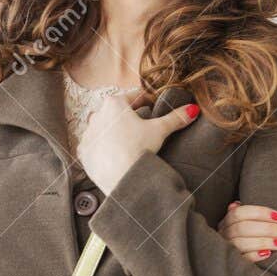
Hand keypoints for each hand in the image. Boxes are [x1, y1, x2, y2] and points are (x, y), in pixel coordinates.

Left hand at [77, 93, 199, 193]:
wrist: (122, 178)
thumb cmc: (139, 148)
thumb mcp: (159, 131)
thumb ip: (175, 118)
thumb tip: (193, 109)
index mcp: (114, 103)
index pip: (135, 97)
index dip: (148, 101)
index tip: (154, 108)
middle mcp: (96, 114)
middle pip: (117, 112)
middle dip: (128, 117)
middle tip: (141, 127)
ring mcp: (87, 134)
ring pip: (103, 128)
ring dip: (113, 132)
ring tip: (127, 143)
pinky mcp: (83, 152)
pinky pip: (93, 146)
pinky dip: (102, 149)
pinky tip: (113, 155)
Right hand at [219, 201, 276, 261]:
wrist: (236, 265)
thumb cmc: (249, 236)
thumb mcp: (246, 223)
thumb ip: (248, 215)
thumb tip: (237, 203)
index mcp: (227, 222)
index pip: (239, 213)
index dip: (260, 213)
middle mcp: (224, 234)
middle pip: (242, 228)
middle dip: (267, 229)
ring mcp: (228, 249)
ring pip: (242, 243)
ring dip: (265, 242)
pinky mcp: (233, 264)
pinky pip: (243, 259)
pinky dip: (255, 255)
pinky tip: (268, 254)